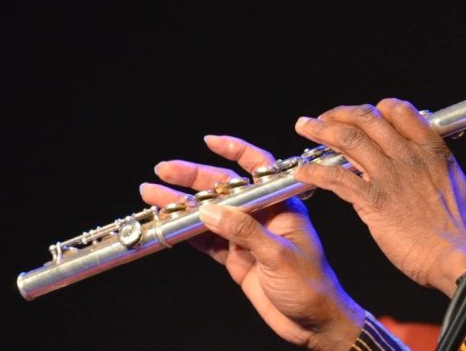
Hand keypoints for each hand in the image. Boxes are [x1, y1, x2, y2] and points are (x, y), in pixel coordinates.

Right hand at [141, 135, 365, 350]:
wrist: (312, 323)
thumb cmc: (311, 286)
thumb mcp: (279, 255)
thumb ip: (245, 231)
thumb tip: (210, 210)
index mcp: (282, 205)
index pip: (258, 167)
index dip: (235, 150)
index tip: (209, 141)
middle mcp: (263, 215)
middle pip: (224, 188)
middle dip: (193, 177)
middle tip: (163, 170)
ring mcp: (247, 236)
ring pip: (209, 213)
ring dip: (181, 205)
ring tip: (152, 195)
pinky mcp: (236, 258)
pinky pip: (206, 240)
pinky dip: (186, 232)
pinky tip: (166, 223)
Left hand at [293, 98, 465, 296]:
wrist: (457, 259)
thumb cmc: (465, 236)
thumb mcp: (465, 194)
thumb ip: (449, 179)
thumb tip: (451, 181)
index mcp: (432, 151)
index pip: (399, 111)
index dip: (377, 109)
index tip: (365, 116)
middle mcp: (408, 156)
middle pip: (368, 119)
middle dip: (341, 114)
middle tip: (325, 118)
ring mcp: (389, 176)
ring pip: (348, 139)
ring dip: (321, 130)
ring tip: (305, 127)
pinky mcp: (373, 201)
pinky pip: (336, 177)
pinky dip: (316, 172)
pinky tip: (304, 172)